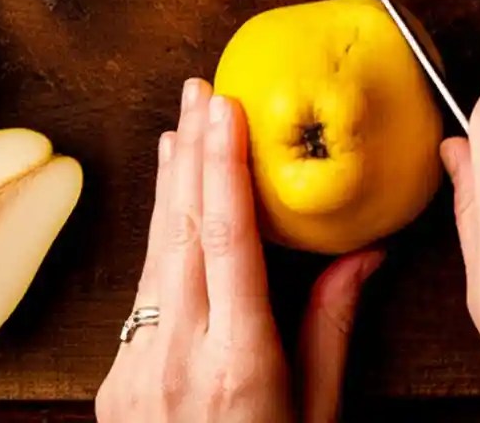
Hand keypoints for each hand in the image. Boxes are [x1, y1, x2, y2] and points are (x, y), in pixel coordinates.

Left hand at [96, 79, 382, 422]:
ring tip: (181, 129)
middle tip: (200, 90)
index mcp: (239, 366)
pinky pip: (144, 294)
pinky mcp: (114, 380)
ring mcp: (135, 369)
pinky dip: (161, 241)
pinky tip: (172, 212)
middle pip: (181, 230)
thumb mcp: (319, 418)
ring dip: (170, 187)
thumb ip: (332, 331)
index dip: (225, 165)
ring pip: (155, 254)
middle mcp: (177, 358)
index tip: (226, 108)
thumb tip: (364, 254)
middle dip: (191, 151)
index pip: (228, 241)